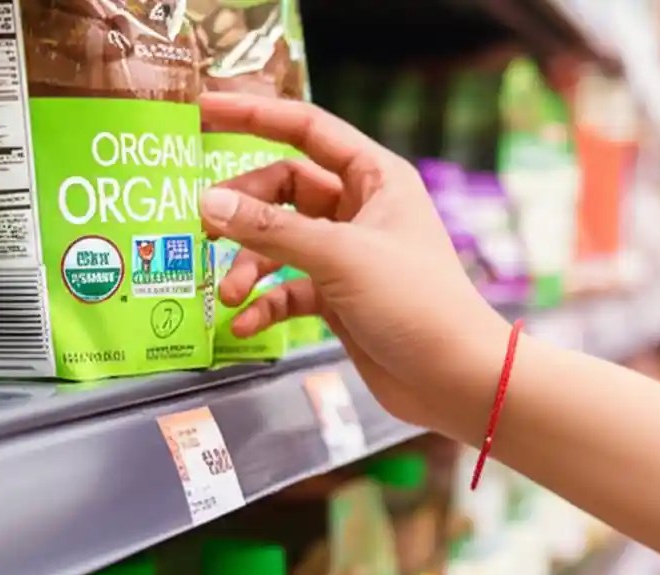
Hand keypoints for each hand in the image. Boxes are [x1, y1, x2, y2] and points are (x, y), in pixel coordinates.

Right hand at [198, 92, 510, 438]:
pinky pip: (290, 288)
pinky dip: (266, 303)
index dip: (254, 115)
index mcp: (375, 177)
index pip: (306, 129)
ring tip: (229, 293)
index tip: (204, 109)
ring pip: (282, 242)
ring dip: (250, 265)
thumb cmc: (416, 303)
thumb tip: (209, 202)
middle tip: (204, 227)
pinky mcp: (340, 298)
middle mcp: (361, 209)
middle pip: (283, 189)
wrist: (455, 379)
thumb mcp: (339, 257)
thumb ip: (271, 229)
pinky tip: (246, 324)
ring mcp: (349, 255)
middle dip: (244, 209)